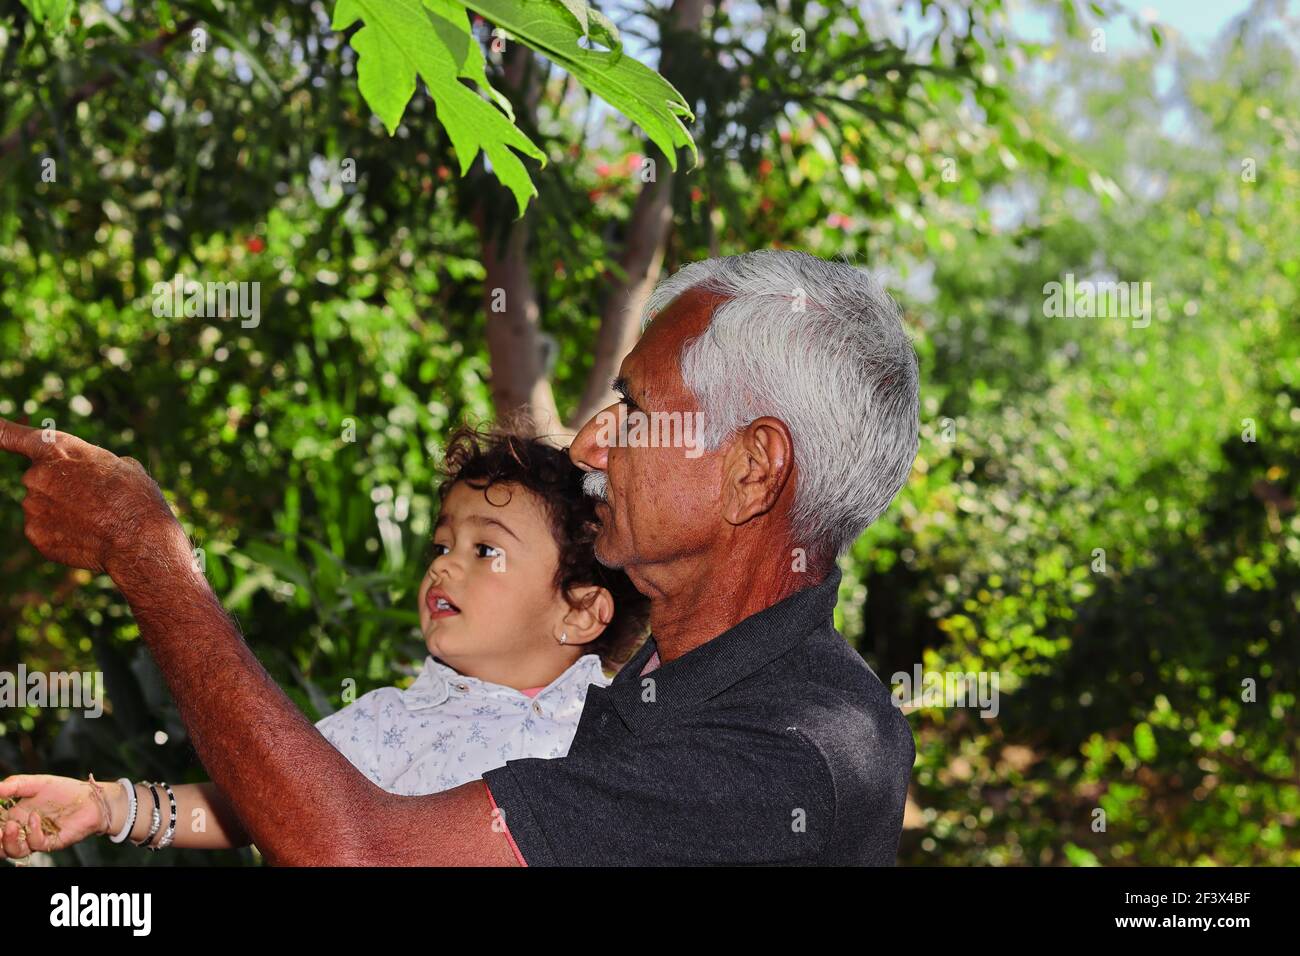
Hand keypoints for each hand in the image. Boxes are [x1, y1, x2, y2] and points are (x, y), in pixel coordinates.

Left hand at [0, 417, 181, 577]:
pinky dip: (63, 535)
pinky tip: (87, 537)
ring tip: (97, 521)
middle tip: (95, 500)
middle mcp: (36, 475)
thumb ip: (93, 466)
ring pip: (43, 507)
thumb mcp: (122, 466)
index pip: (12, 436)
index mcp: (57, 449)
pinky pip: (45, 531)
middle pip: (40, 479)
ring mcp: (32, 506)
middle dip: (61, 488)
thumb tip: (91, 477)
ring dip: (64, 512)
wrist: (138, 539)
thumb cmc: (136, 497)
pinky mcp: (34, 535)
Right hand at [0, 774, 114, 858]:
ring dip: (8, 841)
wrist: (92, 798)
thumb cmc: (65, 791)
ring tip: (9, 826)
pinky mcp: (52, 842)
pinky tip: (34, 817)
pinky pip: (37, 844)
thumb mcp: (38, 783)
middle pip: (1, 844)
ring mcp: (37, 838)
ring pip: (14, 851)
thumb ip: (15, 785)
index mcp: (16, 817)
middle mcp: (23, 831)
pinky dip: (33, 832)